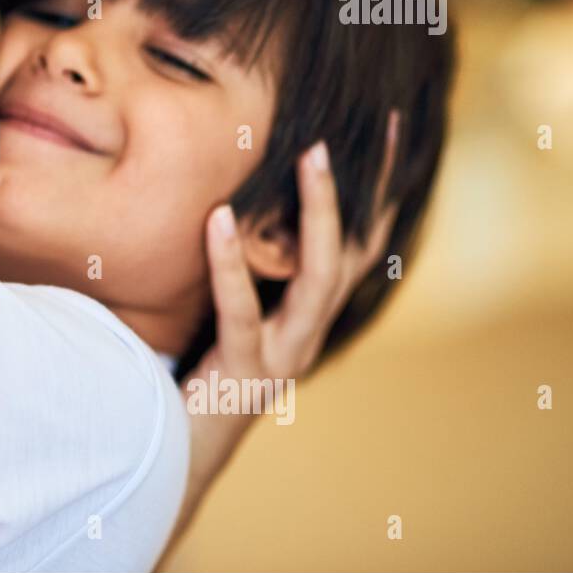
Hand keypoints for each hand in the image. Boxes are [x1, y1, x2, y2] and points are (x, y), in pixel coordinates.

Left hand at [197, 109, 399, 385]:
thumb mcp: (234, 306)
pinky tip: (217, 220)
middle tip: (347, 130)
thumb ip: (250, 261)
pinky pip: (242, 313)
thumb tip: (238, 185)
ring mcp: (284, 355)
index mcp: (311, 314)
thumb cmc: (202, 365)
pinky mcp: (245, 371)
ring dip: (317, 214)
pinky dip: (230, 264)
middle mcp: (310, 332)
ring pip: (317, 278)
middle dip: (360, 190)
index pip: (361, 241)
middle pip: (352, 252)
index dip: (382, 187)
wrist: (178, 447)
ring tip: (308, 156)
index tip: (393, 125)